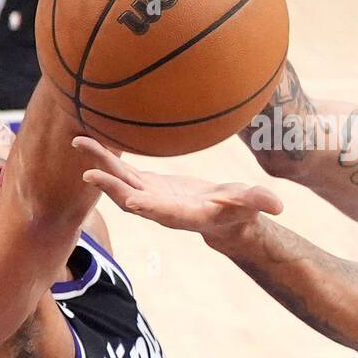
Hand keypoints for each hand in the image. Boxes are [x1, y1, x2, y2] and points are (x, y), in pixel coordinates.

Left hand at [73, 136, 281, 240]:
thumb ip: (259, 202)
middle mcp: (160, 208)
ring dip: (100, 165)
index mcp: (184, 214)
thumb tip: (278, 205)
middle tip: (89, 173)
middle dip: (111, 187)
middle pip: (132, 197)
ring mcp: (150, 196)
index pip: (164, 212)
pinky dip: (107, 157)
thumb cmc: (239, 212)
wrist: (222, 219)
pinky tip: (91, 138)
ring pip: (120, 181)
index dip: (148, 208)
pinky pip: (122, 170)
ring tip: (79, 142)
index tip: (131, 203)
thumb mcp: (250, 205)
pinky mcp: (146, 184)